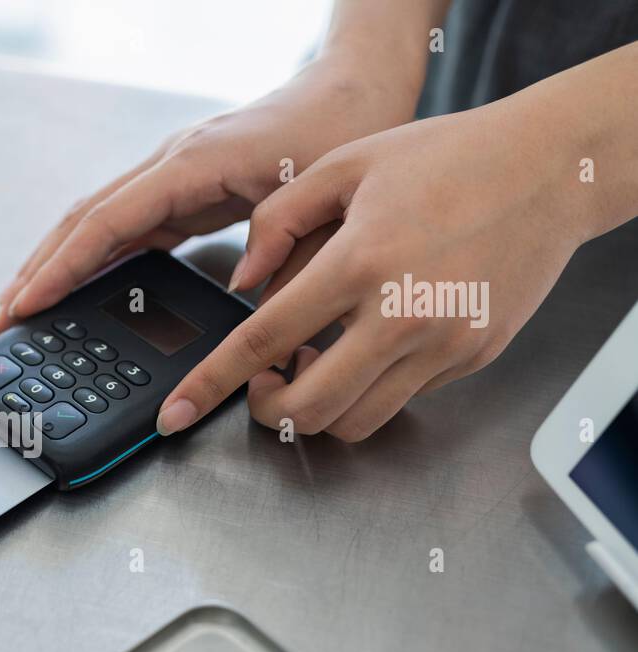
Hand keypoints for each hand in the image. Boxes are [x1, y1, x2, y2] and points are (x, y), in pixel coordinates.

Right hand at [0, 53, 422, 331]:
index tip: (28, 303)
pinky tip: (76, 282)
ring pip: (96, 219)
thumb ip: (283, 253)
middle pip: (82, 218)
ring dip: (55, 261)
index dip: (62, 268)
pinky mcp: (184, 188)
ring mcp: (172, 174)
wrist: (353, 89)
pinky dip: (92, 255)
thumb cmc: (339, 132)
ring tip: (23, 303)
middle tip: (2, 314)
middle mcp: (170, 163)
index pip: (106, 223)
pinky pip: (123, 225)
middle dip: (38, 268)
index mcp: (191, 164)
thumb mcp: (320, 200)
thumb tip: (242, 296)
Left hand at [155, 89, 595, 441]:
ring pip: (355, 421)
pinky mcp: (471, 358)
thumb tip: (241, 284)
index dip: (210, 387)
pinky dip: (367, 390)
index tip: (173, 416)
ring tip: (314, 361)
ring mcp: (443, 345)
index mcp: (360, 262)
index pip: (263, 342)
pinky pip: (401, 400)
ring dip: (318, 408)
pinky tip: (364, 348)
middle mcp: (402, 315)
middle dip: (268, 411)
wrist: (550, 169)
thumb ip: (277, 221)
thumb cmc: (445, 159)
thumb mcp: (345, 165)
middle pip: (309, 409)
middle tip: (263, 382)